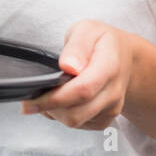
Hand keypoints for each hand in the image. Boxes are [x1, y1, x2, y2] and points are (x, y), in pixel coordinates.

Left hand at [20, 20, 136, 129]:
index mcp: (109, 66)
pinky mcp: (105, 119)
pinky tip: (61, 101)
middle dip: (48, 108)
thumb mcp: (88, 29)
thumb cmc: (102, 42)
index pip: (82, 90)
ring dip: (55, 112)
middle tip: (32, 97)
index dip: (54, 98)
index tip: (31, 99)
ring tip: (47, 94)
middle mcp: (113, 91)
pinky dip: (63, 116)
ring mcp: (111, 108)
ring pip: (75, 122)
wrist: (124, 57)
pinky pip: (79, 126)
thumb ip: (77, 46)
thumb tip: (69, 66)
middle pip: (76, 113)